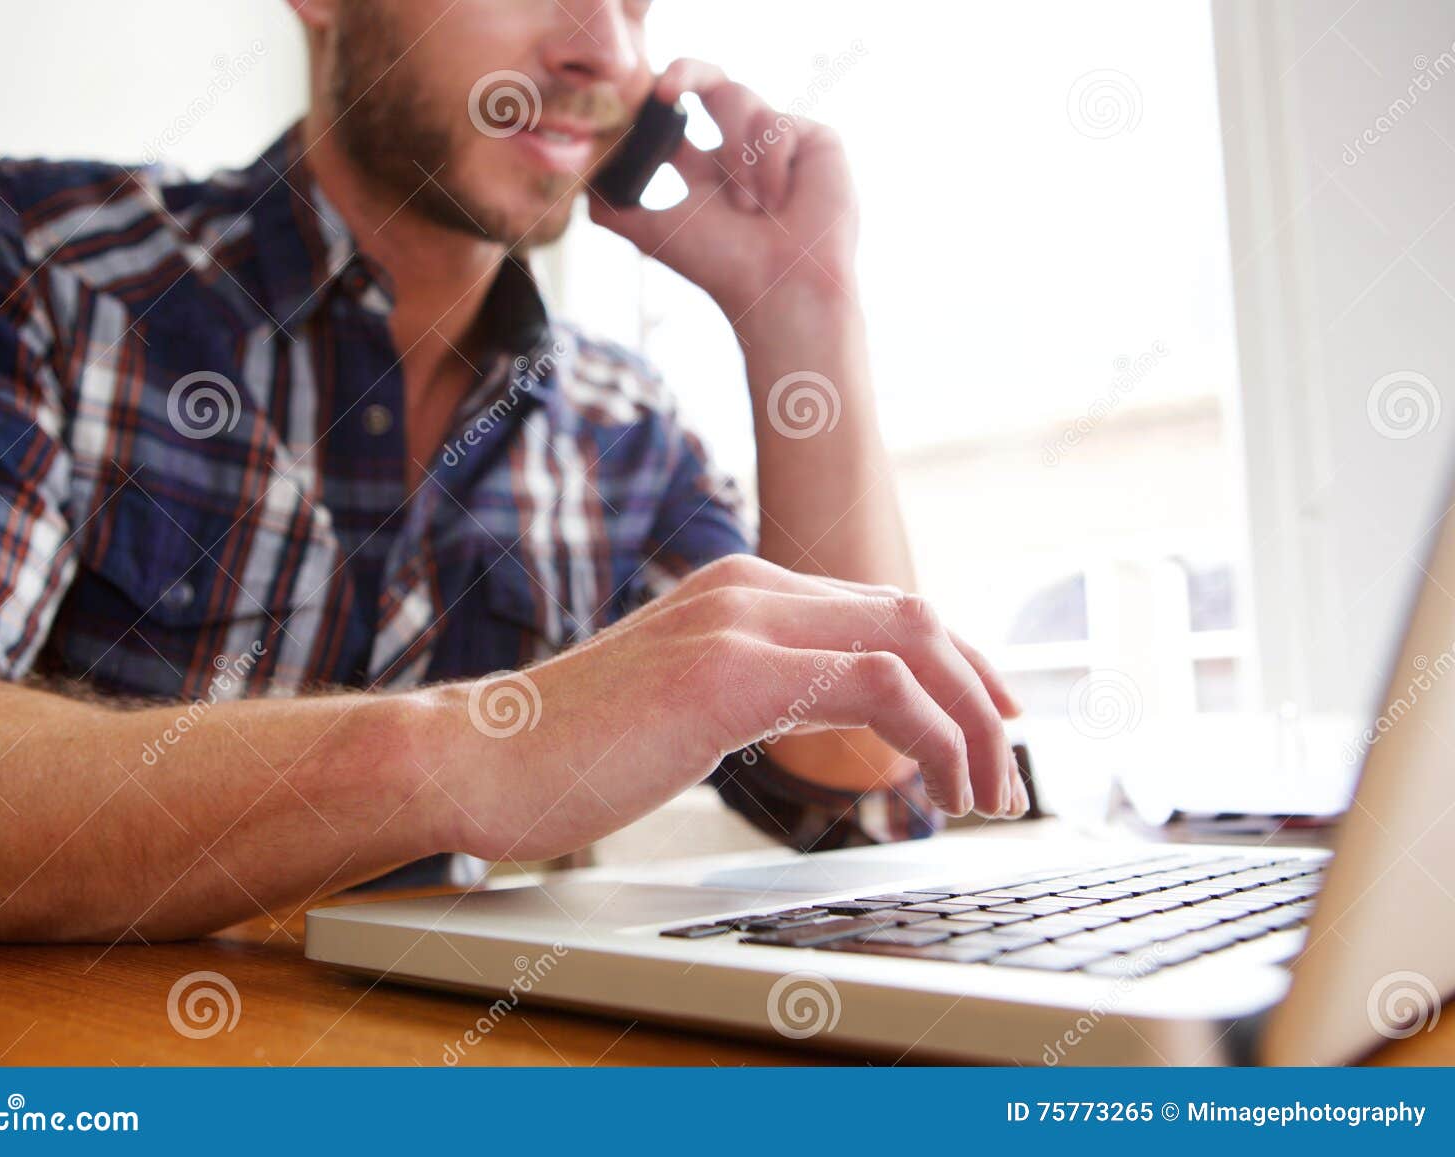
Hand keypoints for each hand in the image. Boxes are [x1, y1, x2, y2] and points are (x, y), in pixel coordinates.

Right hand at [433, 554, 1023, 862]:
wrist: (473, 757)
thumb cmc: (565, 753)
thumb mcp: (681, 707)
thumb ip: (753, 692)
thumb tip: (817, 717)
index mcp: (739, 592)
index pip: (880, 610)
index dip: (954, 666)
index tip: (990, 720)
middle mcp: (749, 589)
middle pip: (914, 615)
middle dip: (982, 692)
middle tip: (1006, 766)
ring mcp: (740, 621)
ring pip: (912, 640)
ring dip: (971, 721)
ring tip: (984, 794)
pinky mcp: (731, 671)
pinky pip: (877, 685)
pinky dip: (933, 733)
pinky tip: (937, 787)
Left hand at [589, 60, 858, 322]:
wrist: (779, 287)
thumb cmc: (721, 265)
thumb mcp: (652, 230)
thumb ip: (612, 204)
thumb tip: (577, 179)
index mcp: (704, 168)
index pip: (678, 110)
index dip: (660, 94)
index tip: (647, 101)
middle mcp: (741, 149)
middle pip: (711, 80)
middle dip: (687, 74)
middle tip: (667, 90)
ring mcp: (780, 142)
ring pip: (742, 102)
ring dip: (738, 160)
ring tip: (750, 210)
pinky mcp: (816, 140)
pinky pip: (781, 122)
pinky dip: (772, 164)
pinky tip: (781, 202)